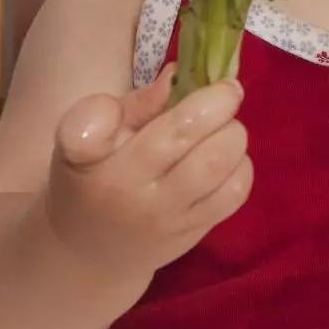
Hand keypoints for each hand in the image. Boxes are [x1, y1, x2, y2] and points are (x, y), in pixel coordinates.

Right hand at [43, 66, 252, 278]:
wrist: (91, 254)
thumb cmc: (91, 183)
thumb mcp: (87, 142)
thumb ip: (132, 106)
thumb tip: (179, 74)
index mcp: (87, 162)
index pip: (89, 133)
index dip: (108, 108)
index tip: (171, 77)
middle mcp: (127, 190)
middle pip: (183, 137)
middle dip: (217, 104)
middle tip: (223, 94)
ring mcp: (165, 216)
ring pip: (218, 164)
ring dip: (232, 134)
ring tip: (224, 127)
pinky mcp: (193, 233)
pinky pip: (235, 193)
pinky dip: (240, 166)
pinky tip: (227, 158)